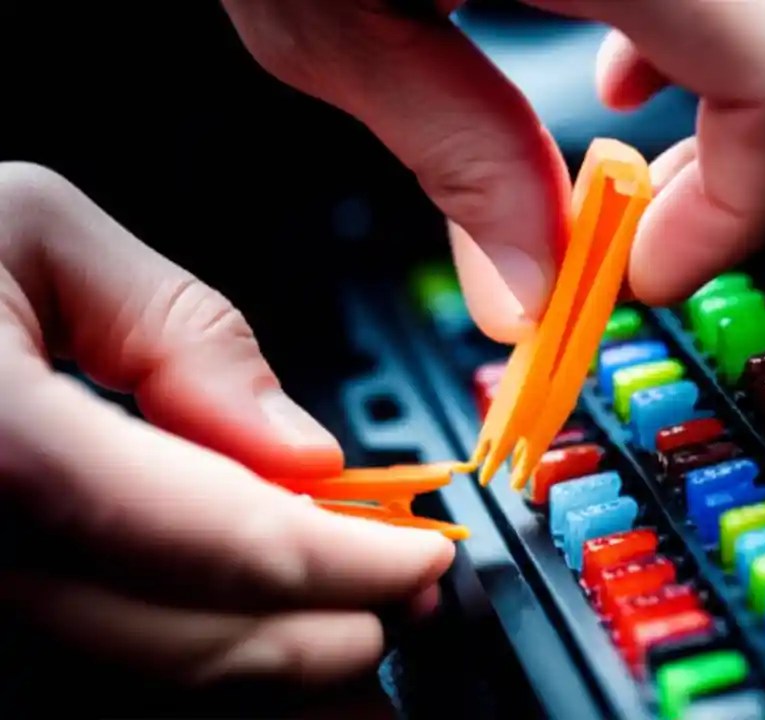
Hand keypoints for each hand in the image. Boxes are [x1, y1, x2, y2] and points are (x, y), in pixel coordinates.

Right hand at [0, 163, 453, 686]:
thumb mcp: (32, 232)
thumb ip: (182, 335)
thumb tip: (298, 450)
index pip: (218, 537)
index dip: (344, 561)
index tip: (420, 553)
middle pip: (183, 639)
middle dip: (319, 632)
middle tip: (405, 600)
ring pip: (134, 685)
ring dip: (261, 676)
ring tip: (352, 644)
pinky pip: (78, 674)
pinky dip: (180, 674)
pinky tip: (247, 654)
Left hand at [221, 0, 764, 342]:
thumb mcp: (327, 5)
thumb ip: (454, 150)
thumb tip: (529, 277)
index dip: (737, 203)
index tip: (652, 265)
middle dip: (740, 154)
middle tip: (647, 221)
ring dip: (729, 77)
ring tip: (627, 124)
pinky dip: (699, 8)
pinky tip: (620, 30)